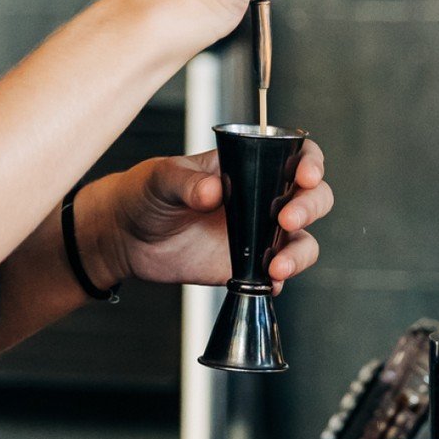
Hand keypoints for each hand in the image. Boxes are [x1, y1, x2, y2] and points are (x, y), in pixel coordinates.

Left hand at [78, 140, 332, 292]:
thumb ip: (187, 182)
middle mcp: (262, 198)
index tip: (304, 176)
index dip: (310, 163)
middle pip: (313, 198)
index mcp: (248, 165)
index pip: (296, 156)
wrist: (126, 237)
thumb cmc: (145, 193)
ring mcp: (258, 234)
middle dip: (310, 207)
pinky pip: (278, 275)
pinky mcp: (249, 267)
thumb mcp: (161, 178)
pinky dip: (280, 280)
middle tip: (287, 218)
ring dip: (298, 253)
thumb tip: (214, 191)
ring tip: (276, 265)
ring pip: (302, 240)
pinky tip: (267, 282)